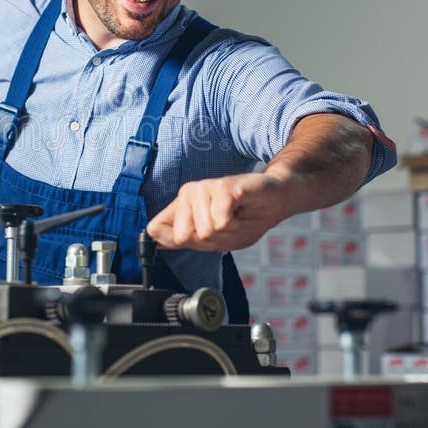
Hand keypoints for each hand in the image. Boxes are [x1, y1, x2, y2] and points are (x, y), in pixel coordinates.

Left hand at [146, 173, 291, 251]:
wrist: (275, 200)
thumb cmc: (244, 218)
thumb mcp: (212, 237)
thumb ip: (182, 237)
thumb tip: (151, 234)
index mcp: (181, 206)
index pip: (156, 228)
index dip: (174, 241)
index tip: (195, 239)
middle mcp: (188, 193)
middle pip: (185, 237)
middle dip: (209, 240)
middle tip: (224, 225)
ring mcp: (204, 188)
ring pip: (206, 230)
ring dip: (227, 231)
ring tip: (235, 217)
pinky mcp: (222, 186)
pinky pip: (220, 220)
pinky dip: (235, 224)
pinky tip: (240, 211)